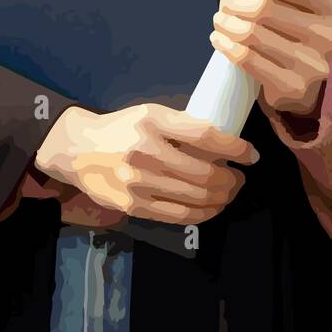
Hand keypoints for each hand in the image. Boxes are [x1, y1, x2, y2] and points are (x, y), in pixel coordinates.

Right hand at [34, 104, 256, 226]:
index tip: (252, 155)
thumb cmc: (123, 128)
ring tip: (230, 192)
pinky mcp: (134, 207)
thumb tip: (224, 143)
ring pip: (196, 199)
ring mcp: (139, 184)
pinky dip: (203, 214)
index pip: (206, 136)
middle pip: (205, 174)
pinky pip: (179, 216)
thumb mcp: (151, 114)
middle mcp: (146, 153)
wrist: (78, 150)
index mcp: (154, 122)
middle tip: (241, 177)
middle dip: (232, 180)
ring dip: (222, 199)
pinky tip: (212, 208)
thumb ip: (183, 126)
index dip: (236, 148)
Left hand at [213, 0, 331, 117]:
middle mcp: (331, 36)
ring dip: (226, 21)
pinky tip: (220, 37)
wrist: (305, 84)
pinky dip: (226, 43)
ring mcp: (313, 65)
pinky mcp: (292, 87)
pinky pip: (246, 58)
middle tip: (226, 2)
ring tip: (220, 18)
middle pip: (264, 5)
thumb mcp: (295, 1)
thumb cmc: (297, 32)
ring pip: (251, 31)